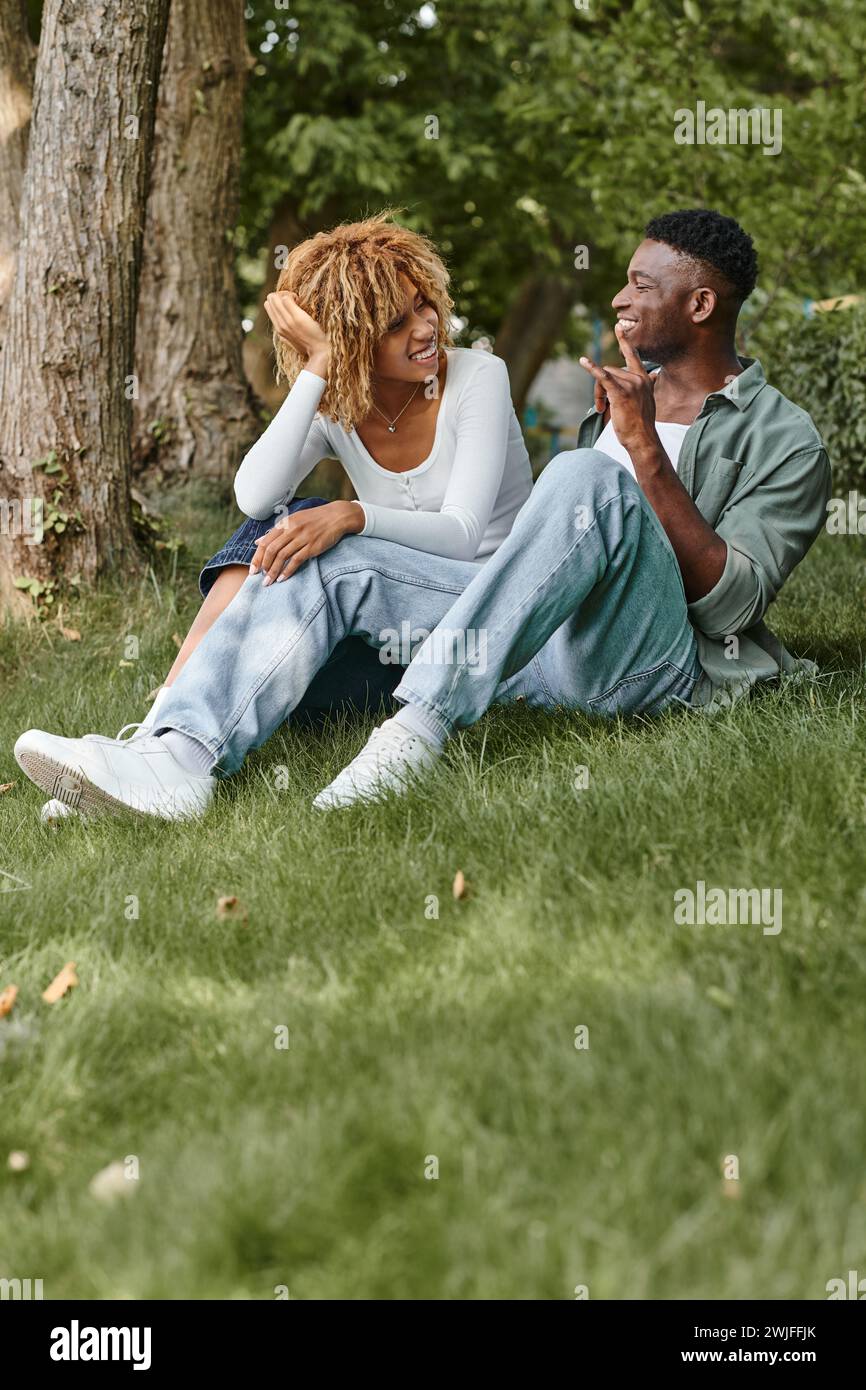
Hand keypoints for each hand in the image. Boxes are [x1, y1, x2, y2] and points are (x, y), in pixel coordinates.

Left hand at [250, 501, 363, 583]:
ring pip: (282, 556)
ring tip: (269, 581)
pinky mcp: (312, 546)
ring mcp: (302, 538)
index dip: (257, 557)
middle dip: (263, 566)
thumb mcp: (293, 521)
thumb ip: (276, 532)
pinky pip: (296, 560)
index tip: (252, 570)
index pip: (266, 542)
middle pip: (271, 550)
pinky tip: (283, 578)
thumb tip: (258, 542)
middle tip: (260, 578)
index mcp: (285, 523)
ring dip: (273, 571)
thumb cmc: (314, 520)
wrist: (336, 517)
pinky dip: (288, 570)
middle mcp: (291, 529)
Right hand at [264, 290, 329, 376]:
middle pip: (270, 300)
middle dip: (280, 295)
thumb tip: (282, 323)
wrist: (319, 351)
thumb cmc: (310, 345)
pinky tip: (299, 299)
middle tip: (293, 299)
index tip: (289, 304)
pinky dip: (292, 295)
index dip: (277, 301)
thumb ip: (286, 331)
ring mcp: (287, 322)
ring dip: (286, 294)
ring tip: (297, 300)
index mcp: (278, 330)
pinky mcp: (296, 318)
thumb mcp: (293, 340)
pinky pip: (286, 298)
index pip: (268, 306)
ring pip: (275, 298)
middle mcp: (280, 325)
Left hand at [579, 323, 658, 456]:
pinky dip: (592, 368)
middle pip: (610, 371)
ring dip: (598, 394)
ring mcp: (631, 384)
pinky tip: (583, 361)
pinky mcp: (621, 392)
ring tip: (602, 409)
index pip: (633, 356)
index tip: (618, 326)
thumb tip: (642, 380)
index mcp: (644, 379)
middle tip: (601, 407)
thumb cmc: (640, 424)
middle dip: (601, 388)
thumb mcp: (643, 402)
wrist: (643, 439)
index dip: (624, 341)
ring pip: (604, 378)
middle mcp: (639, 378)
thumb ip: (640, 389)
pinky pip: (603, 377)